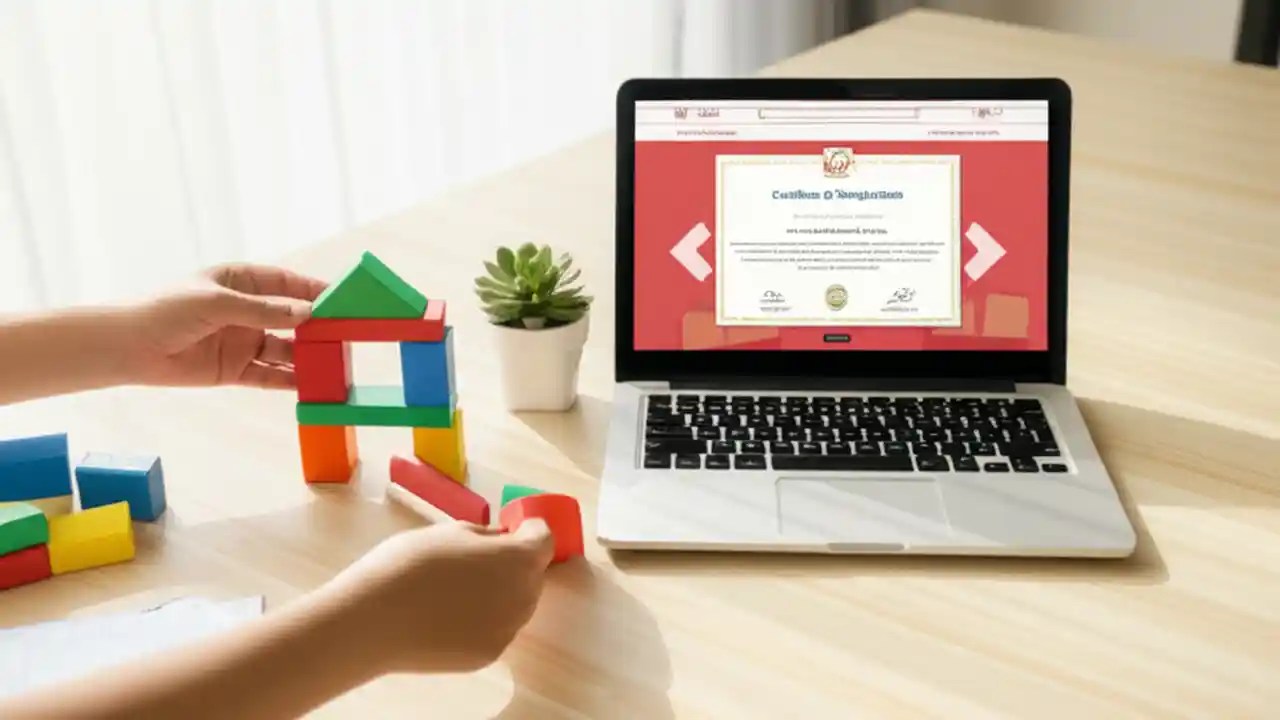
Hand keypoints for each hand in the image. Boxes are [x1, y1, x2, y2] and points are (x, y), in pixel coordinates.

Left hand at [126, 264, 327, 388]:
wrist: (129, 347)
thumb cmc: (168, 310)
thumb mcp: (219, 303)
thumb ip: (264, 311)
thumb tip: (307, 313)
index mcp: (239, 282)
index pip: (284, 282)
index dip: (311, 289)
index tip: (340, 296)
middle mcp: (245, 311)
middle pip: (289, 317)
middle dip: (316, 325)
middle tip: (344, 333)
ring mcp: (242, 341)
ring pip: (284, 348)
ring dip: (306, 355)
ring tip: (331, 362)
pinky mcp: (235, 369)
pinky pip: (269, 375)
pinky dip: (288, 380)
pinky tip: (308, 385)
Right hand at [321, 520, 554, 673]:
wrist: (374, 621)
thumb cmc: (408, 564)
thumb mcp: (450, 532)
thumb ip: (485, 536)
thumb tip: (501, 540)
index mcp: (517, 560)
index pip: (543, 540)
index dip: (529, 529)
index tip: (512, 527)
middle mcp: (523, 596)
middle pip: (531, 574)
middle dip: (514, 562)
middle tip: (478, 559)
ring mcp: (508, 630)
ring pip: (516, 604)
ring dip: (501, 592)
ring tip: (459, 588)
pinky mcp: (489, 654)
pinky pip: (497, 629)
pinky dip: (484, 619)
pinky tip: (450, 616)